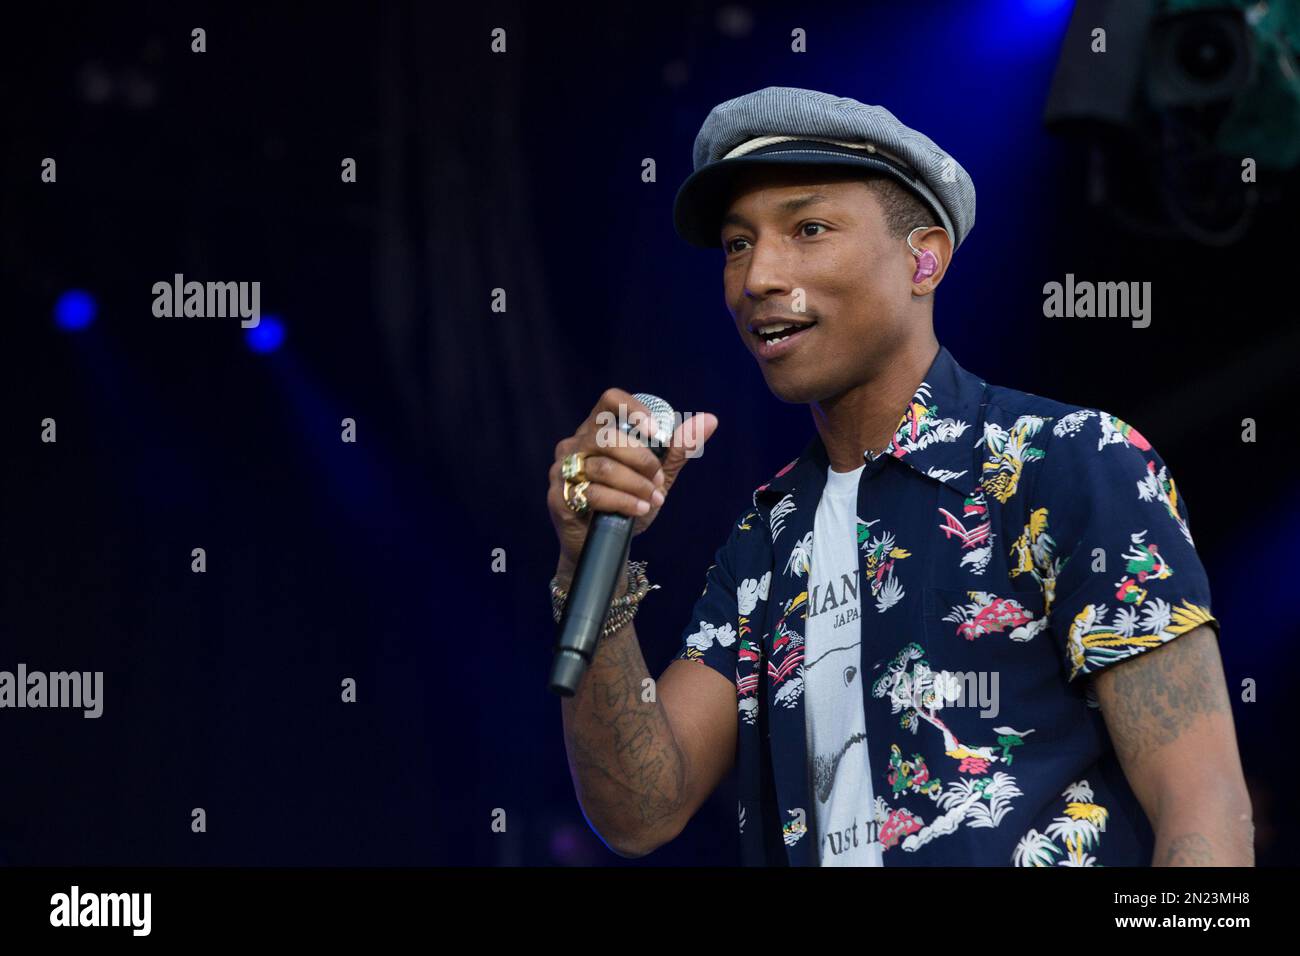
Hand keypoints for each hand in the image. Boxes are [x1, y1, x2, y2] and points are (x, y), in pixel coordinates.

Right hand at [548, 388, 717, 578]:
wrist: (604, 545)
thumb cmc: (626, 503)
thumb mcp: (657, 476)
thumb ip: (678, 450)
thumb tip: (710, 419)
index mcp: (596, 431)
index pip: (609, 400)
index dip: (634, 411)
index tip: (658, 434)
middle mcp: (574, 445)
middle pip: (607, 436)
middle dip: (642, 459)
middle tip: (658, 480)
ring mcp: (562, 470)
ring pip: (603, 467)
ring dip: (636, 485)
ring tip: (653, 500)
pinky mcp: (558, 497)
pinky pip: (593, 493)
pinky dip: (623, 502)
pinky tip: (639, 510)